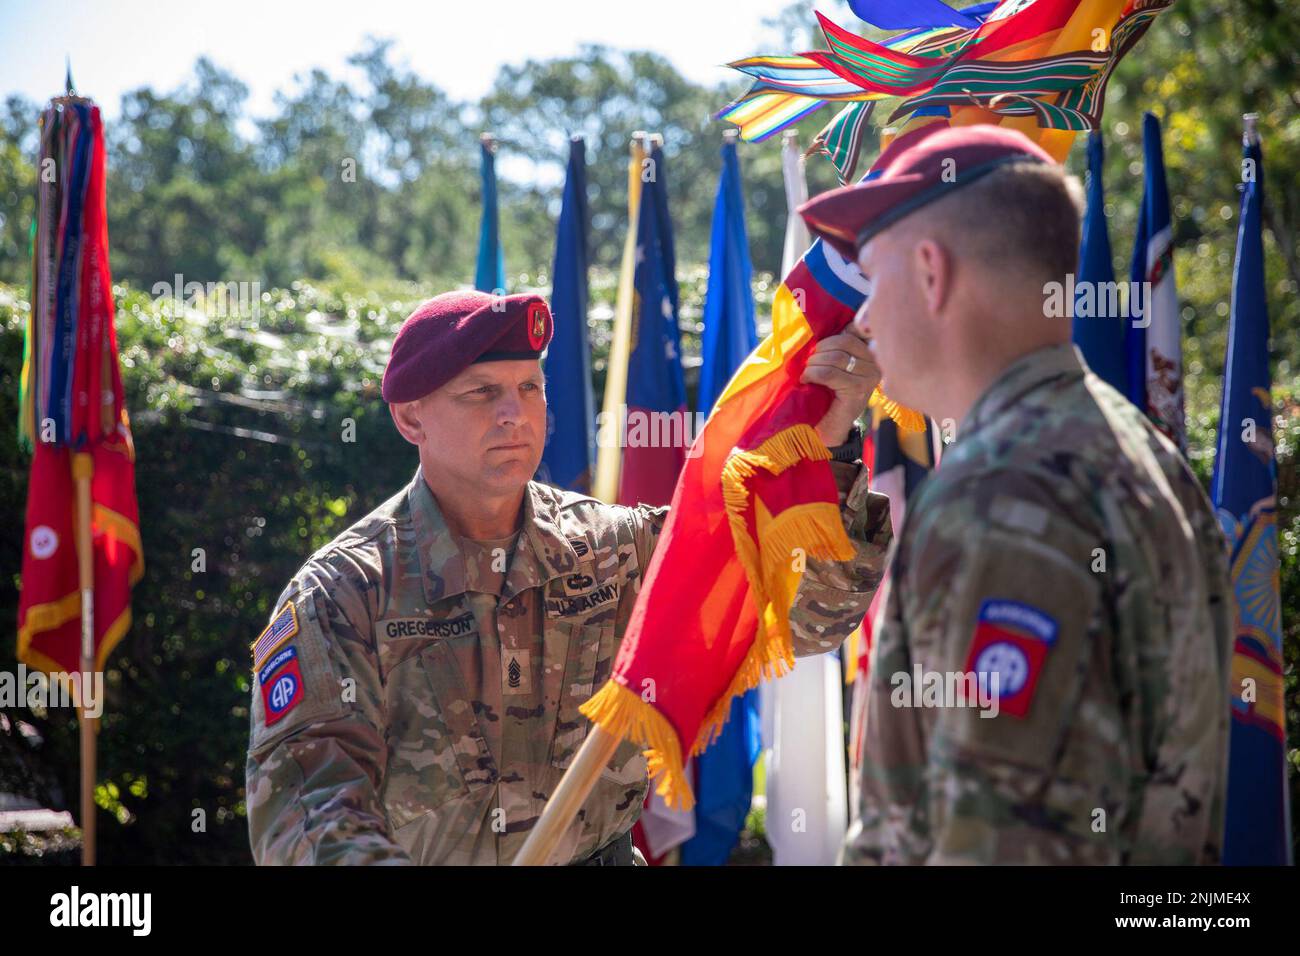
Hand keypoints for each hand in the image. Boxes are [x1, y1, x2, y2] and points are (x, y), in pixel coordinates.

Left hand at [801, 321, 880, 446]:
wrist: (826, 429)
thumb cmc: (825, 394)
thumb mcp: (830, 364)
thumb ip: (832, 345)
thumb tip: (816, 323)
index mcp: (871, 352)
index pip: (853, 331)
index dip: (831, 336)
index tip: (816, 347)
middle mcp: (876, 363)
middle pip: (843, 342)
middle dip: (819, 351)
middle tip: (808, 364)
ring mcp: (870, 378)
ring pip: (835, 357)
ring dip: (814, 364)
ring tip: (807, 374)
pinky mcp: (858, 391)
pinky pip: (830, 373)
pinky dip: (812, 374)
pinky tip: (807, 380)